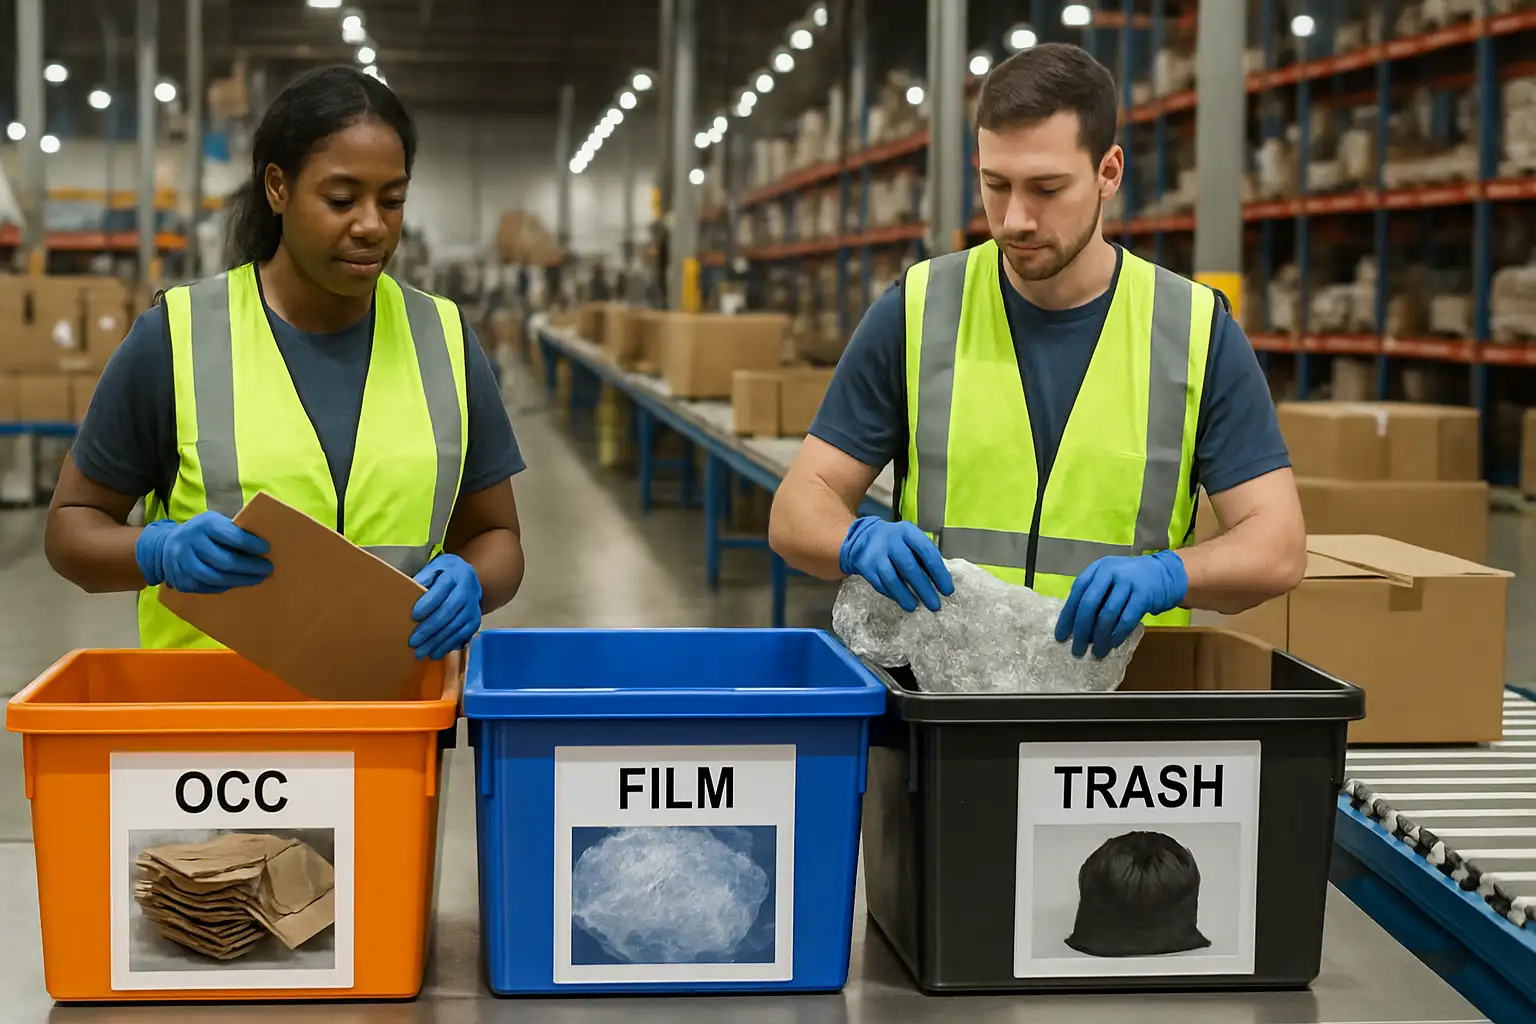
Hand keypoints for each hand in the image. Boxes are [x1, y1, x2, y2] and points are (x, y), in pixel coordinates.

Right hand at [136, 512, 272, 593]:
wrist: (166, 545)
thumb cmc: (202, 533)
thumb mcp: (215, 523)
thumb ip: (234, 530)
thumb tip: (263, 546)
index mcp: (205, 525)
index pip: (232, 536)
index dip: (251, 544)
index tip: (266, 549)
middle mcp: (191, 542)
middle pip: (225, 561)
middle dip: (250, 567)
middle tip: (267, 569)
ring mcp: (183, 563)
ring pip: (216, 577)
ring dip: (241, 580)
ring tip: (257, 579)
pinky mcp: (182, 580)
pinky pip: (208, 587)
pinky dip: (227, 586)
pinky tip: (239, 583)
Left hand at [410, 553, 482, 659]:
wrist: (467, 577)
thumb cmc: (444, 574)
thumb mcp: (433, 568)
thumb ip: (422, 578)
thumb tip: (408, 591)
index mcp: (454, 575)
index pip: (441, 590)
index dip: (428, 604)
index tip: (414, 616)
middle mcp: (466, 591)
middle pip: (448, 612)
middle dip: (429, 628)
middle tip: (413, 642)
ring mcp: (473, 607)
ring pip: (455, 626)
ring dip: (437, 642)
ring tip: (421, 652)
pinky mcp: (475, 620)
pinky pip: (463, 635)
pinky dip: (448, 646)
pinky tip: (435, 653)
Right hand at [839, 516, 954, 612]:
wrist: (863, 536)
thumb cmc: (897, 541)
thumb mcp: (911, 539)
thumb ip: (924, 556)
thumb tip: (942, 582)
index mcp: (908, 532)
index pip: (927, 552)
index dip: (939, 573)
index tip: (947, 590)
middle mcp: (891, 541)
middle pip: (909, 568)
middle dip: (924, 589)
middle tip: (935, 605)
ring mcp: (876, 554)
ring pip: (892, 579)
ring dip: (905, 596)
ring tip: (915, 607)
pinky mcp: (866, 567)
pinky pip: (880, 584)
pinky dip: (892, 594)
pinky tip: (901, 600)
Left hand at [1054, 550, 1187, 659]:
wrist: (1165, 573)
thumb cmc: (1131, 581)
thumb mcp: (1109, 579)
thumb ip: (1094, 595)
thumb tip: (1075, 626)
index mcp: (1097, 568)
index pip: (1077, 592)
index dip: (1067, 615)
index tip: (1061, 636)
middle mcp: (1110, 572)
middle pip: (1089, 604)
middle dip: (1081, 630)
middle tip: (1077, 649)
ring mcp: (1128, 582)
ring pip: (1107, 614)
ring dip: (1100, 637)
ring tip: (1097, 652)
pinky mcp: (1144, 595)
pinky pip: (1126, 619)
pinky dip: (1117, 634)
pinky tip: (1112, 644)